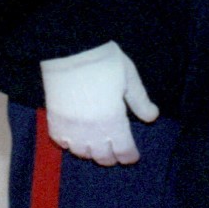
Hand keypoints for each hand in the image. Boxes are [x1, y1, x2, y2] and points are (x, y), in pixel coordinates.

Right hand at [40, 41, 158, 165]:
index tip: (132, 155)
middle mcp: (93, 131)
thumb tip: (153, 117)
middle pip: (103, 157)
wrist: (70, 49)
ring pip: (82, 153)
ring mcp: (72, 128)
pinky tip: (75, 136)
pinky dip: (70, 144)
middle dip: (111, 156)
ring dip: (91, 151)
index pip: (124, 151)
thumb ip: (140, 101)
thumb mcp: (129, 77)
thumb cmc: (104, 61)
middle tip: (114, 150)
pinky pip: (62, 144)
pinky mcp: (55, 122)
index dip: (129, 156)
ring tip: (95, 144)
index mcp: (114, 121)